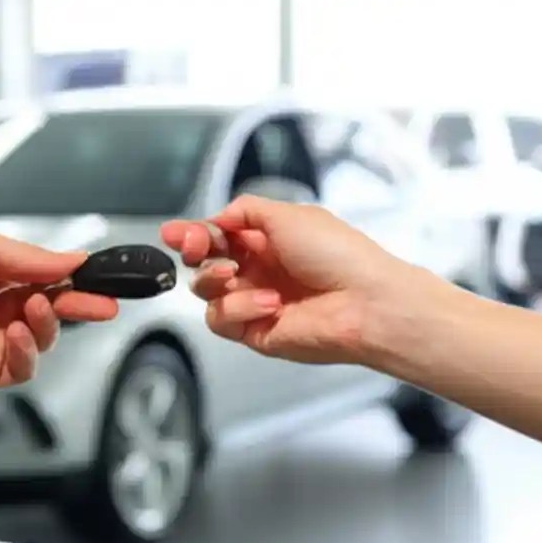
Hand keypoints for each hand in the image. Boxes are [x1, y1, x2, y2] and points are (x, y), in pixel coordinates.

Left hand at [0, 221, 118, 392]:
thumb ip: (33, 258)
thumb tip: (75, 259)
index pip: (46, 277)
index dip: (76, 278)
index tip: (103, 278)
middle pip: (52, 309)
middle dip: (80, 305)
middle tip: (103, 305)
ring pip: (42, 338)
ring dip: (47, 322)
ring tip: (33, 307)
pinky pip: (22, 366)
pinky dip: (26, 349)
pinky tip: (14, 333)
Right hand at [161, 196, 434, 364]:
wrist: (365, 303)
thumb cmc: (340, 256)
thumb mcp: (289, 215)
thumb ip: (245, 210)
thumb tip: (217, 217)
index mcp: (268, 241)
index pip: (218, 236)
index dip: (194, 233)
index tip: (176, 232)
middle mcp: (259, 271)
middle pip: (204, 262)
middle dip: (195, 252)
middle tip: (196, 246)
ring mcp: (255, 302)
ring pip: (206, 291)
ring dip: (216, 279)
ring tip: (237, 274)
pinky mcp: (255, 331)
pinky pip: (221, 319)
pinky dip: (239, 307)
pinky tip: (268, 303)